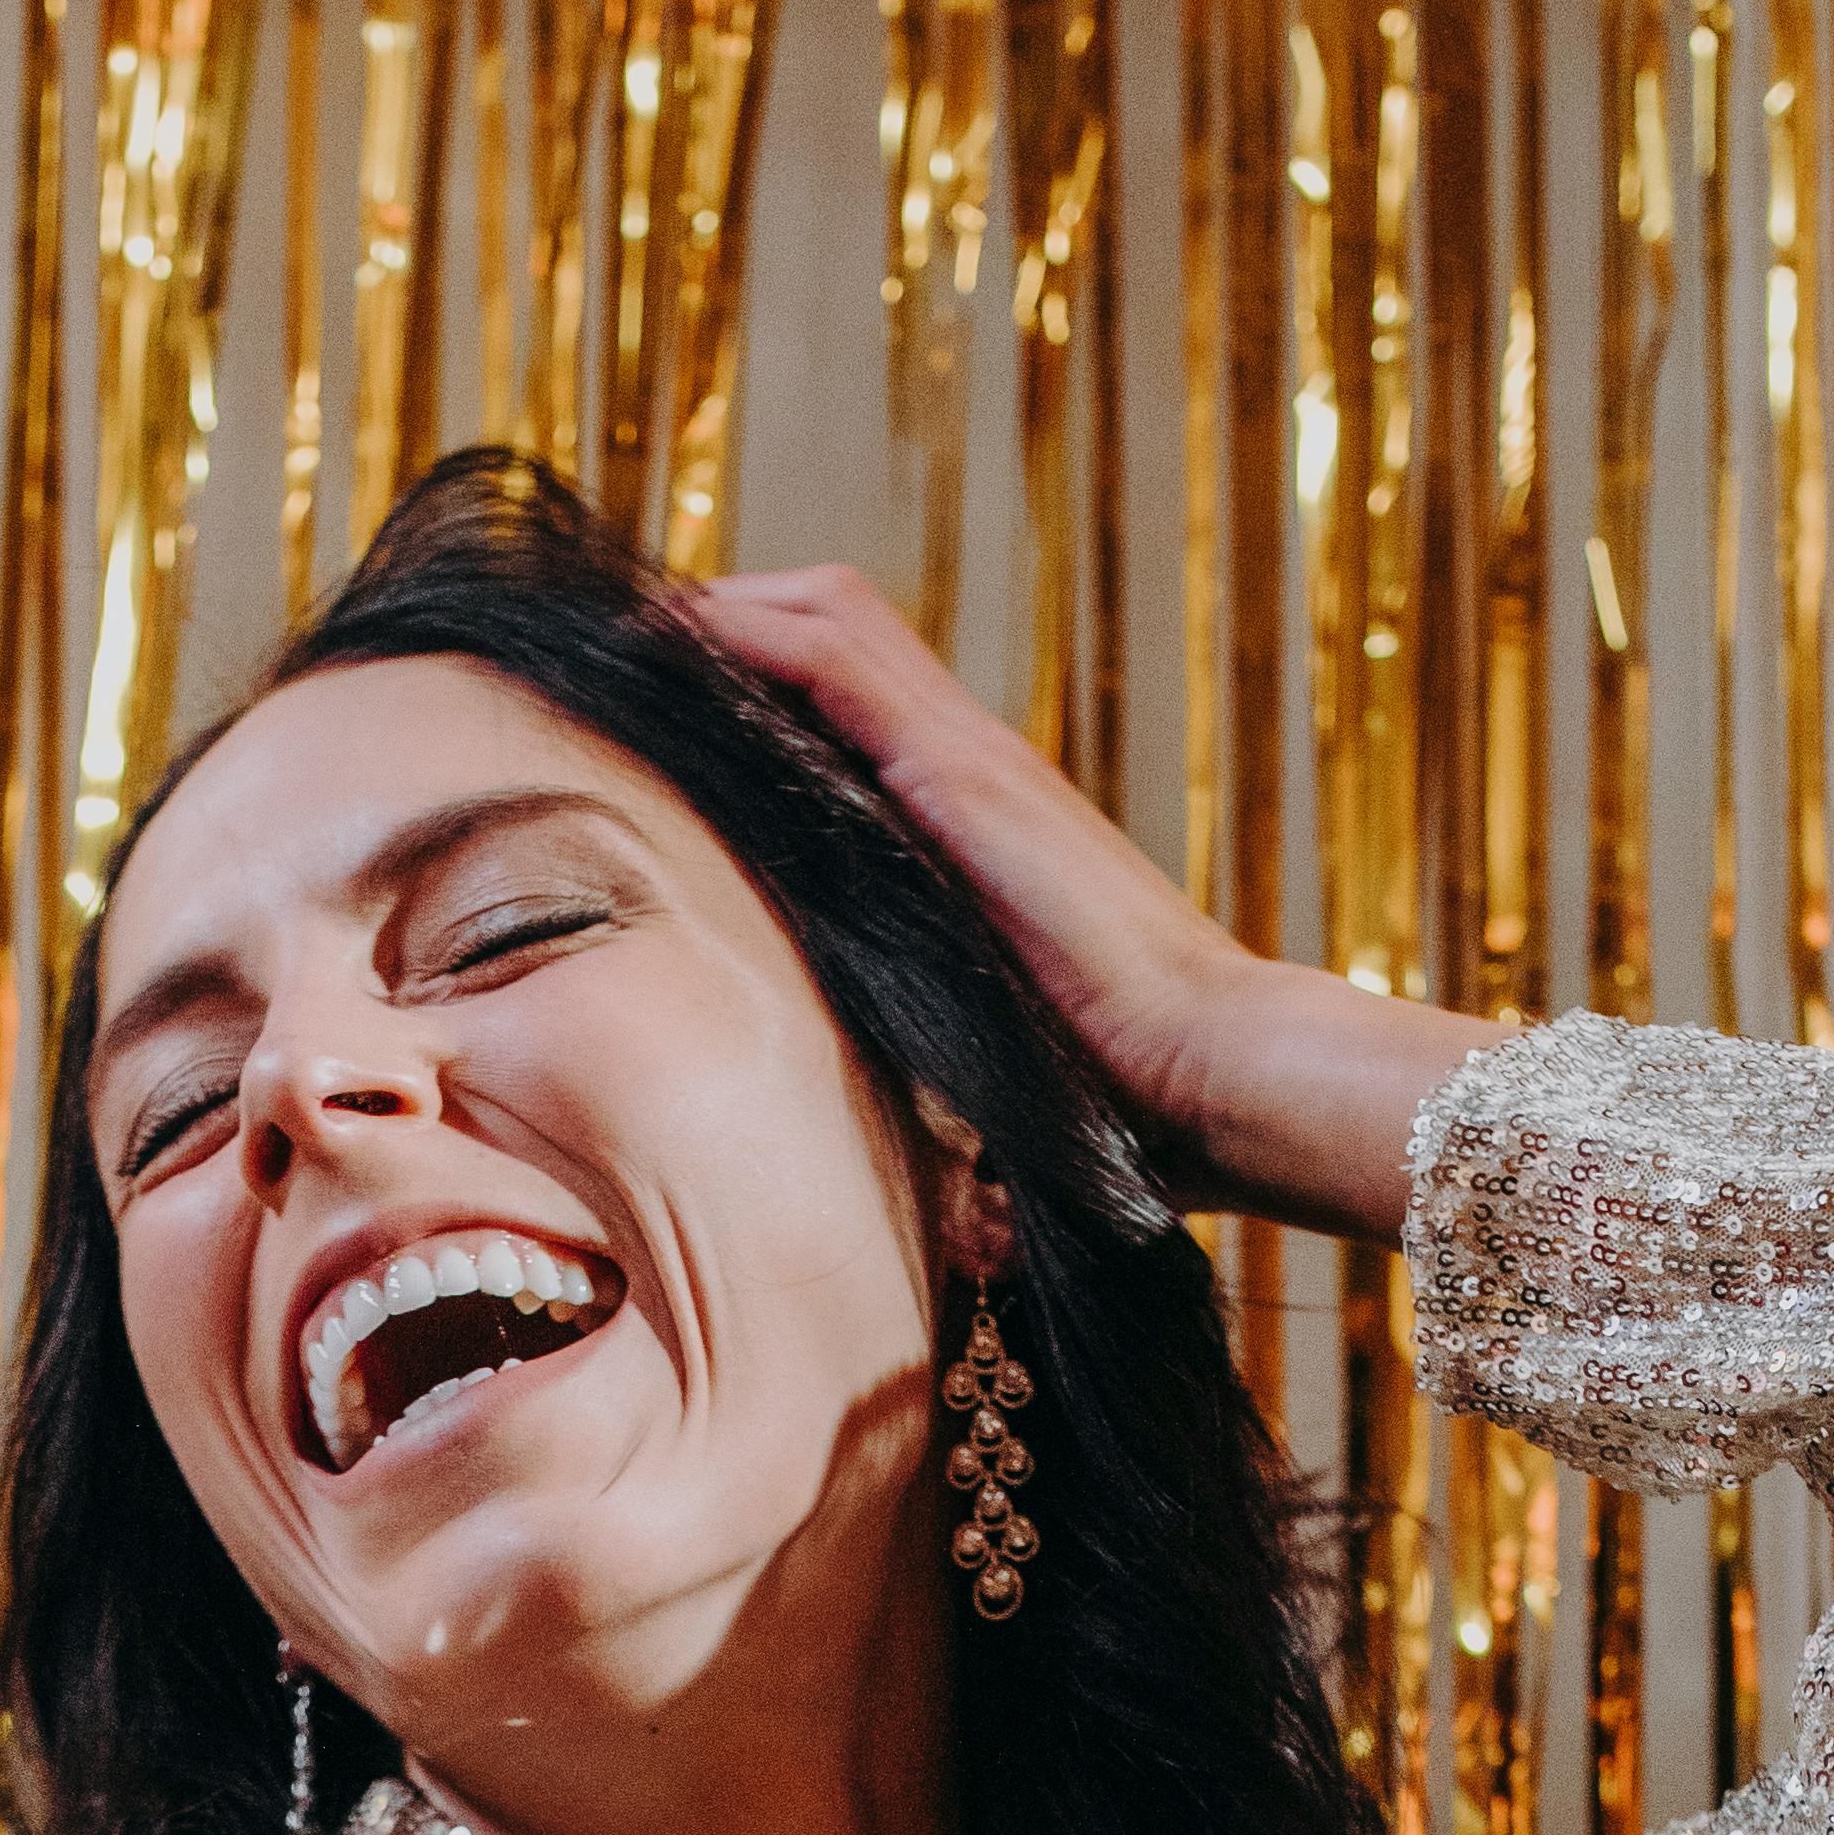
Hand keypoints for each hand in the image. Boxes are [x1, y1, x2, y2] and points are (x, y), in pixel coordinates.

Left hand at [691, 559, 1497, 1240]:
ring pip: (824, 613)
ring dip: (721, 607)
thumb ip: (949, 1112)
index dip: (756, 685)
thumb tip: (943, 1227)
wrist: (1209, 1078)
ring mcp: (966, 758)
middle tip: (624, 649)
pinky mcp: (962, 768)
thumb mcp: (991, 1086)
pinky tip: (668, 636)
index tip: (661, 712)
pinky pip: (835, 654)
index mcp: (965, 834)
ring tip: (629, 626)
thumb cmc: (1122, 1106)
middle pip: (827, 629)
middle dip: (721, 624)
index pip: (849, 709)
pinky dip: (746, 630)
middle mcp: (963, 773)